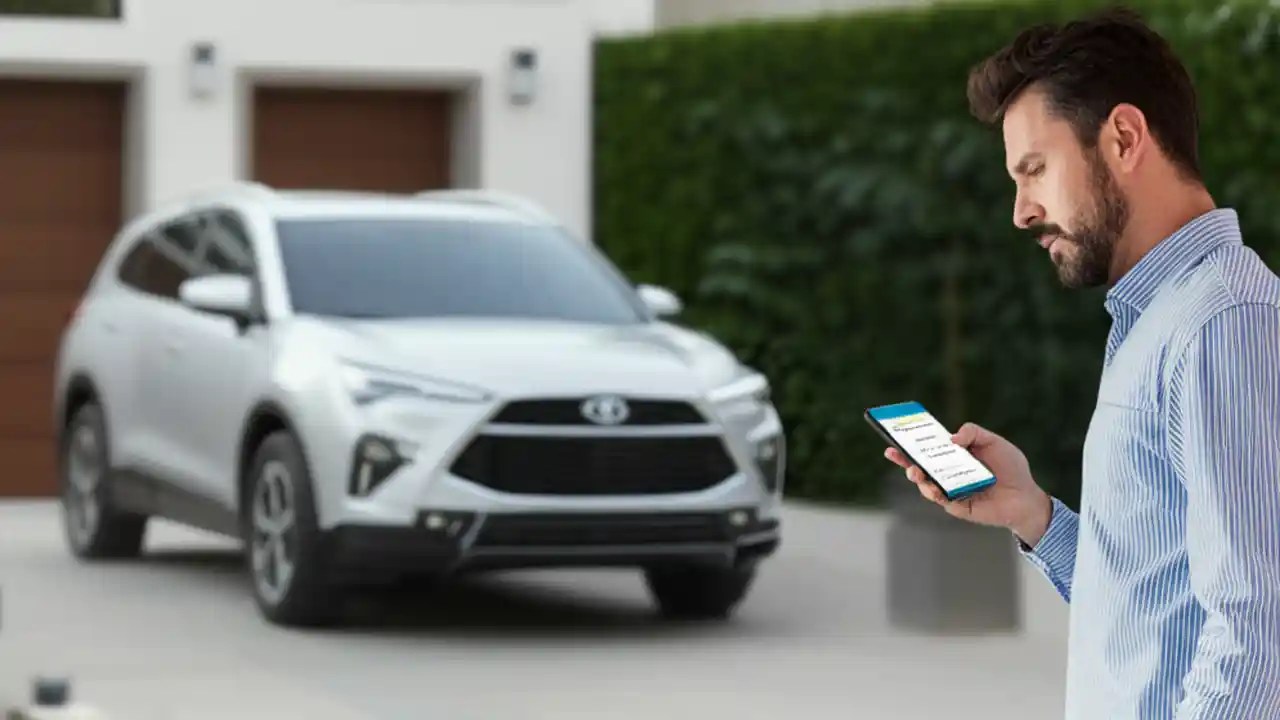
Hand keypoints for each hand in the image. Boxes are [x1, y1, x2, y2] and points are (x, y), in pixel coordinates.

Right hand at [883, 422, 1052, 546]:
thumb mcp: (994, 442)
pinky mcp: (956, 506)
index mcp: (954, 456)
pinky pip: (941, 499)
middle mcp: (948, 473)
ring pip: (925, 484)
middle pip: (919, 466)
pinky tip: (935, 488)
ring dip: (916, 476)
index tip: (896, 435)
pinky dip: (935, 492)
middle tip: (894, 452)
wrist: (1026, 497)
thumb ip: (973, 432)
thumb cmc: (1011, 468)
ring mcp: (950, 490)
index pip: (928, 448)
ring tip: (914, 471)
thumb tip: (951, 438)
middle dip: (904, 459)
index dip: (911, 442)